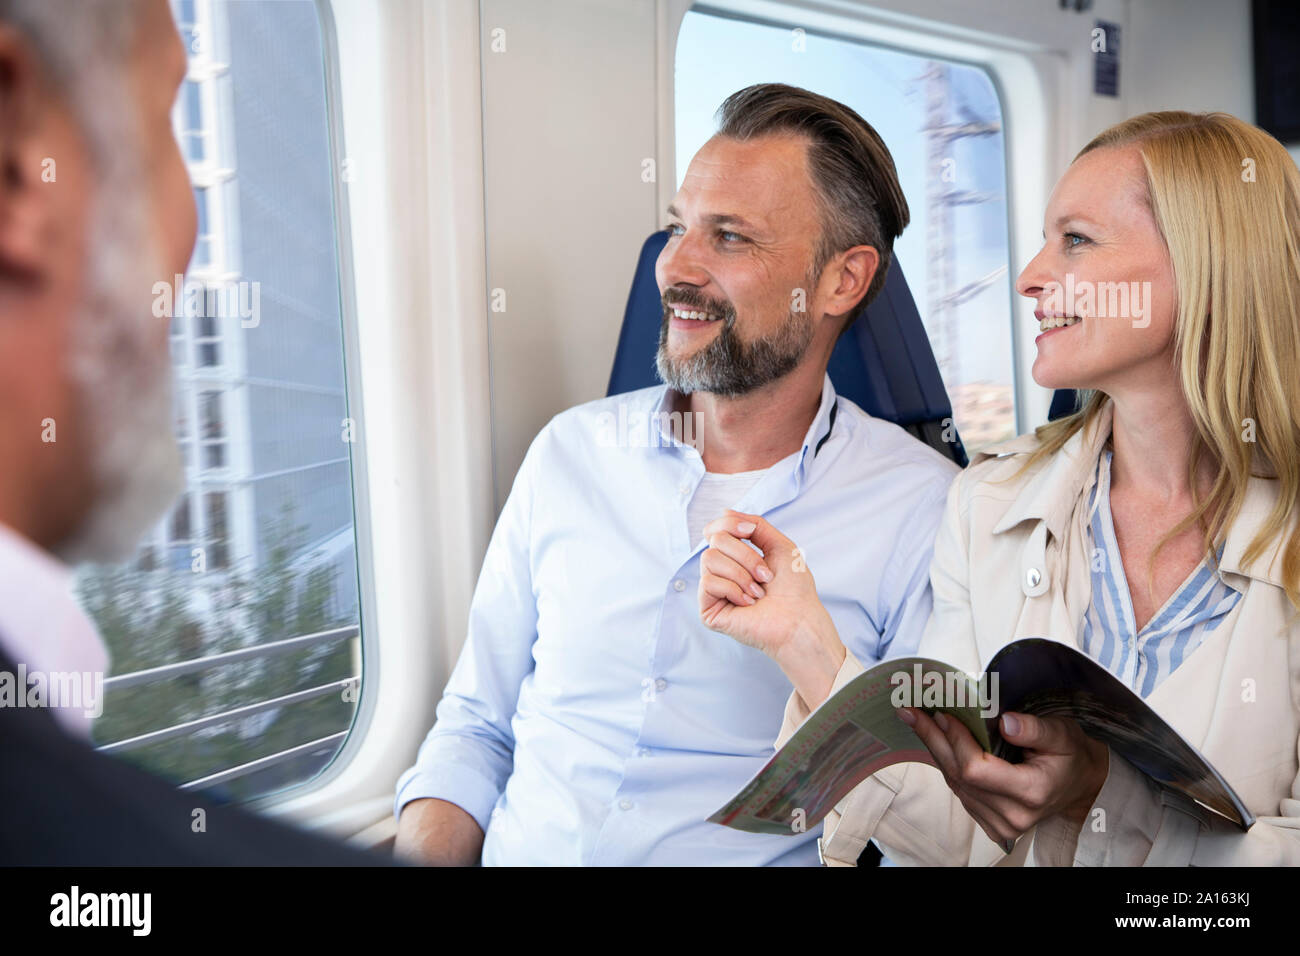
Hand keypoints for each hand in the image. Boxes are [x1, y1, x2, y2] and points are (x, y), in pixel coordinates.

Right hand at [698, 510, 844, 706]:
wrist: (798, 620)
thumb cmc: (794, 588)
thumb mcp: (779, 545)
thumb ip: (756, 524)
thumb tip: (725, 511)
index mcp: (736, 557)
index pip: (715, 530)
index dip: (729, 524)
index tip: (750, 530)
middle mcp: (722, 571)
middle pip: (715, 540)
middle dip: (745, 554)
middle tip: (765, 575)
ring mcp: (713, 590)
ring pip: (709, 559)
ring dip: (741, 573)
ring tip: (758, 592)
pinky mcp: (708, 609)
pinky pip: (709, 582)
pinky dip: (734, 590)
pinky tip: (748, 604)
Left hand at [899, 707, 1109, 851]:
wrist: (1079, 784)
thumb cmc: (1070, 755)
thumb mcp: (1063, 734)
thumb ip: (1035, 729)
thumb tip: (1005, 722)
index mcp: (1031, 793)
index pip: (976, 770)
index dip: (955, 741)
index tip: (941, 712)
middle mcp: (1012, 815)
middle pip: (959, 776)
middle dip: (933, 739)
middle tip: (910, 711)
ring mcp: (999, 824)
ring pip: (955, 783)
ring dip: (935, 749)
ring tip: (917, 719)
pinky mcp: (989, 822)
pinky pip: (959, 790)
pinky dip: (947, 762)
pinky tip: (936, 740)